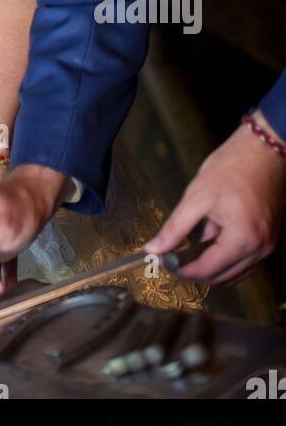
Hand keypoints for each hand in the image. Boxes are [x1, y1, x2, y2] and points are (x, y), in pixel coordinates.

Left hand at [147, 110, 285, 284]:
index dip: (182, 270)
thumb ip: (175, 227)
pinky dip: (227, 257)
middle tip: (173, 257)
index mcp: (243, 240)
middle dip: (196, 271)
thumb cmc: (230, 167)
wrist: (263, 148)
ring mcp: (269, 245)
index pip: (208, 270)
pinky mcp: (271, 237)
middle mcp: (261, 249)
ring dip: (213, 266)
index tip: (163, 262)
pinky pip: (247, 259)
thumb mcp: (197, 195)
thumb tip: (154, 249)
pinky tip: (211, 241)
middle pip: (224, 277)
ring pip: (236, 272)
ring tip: (189, 250)